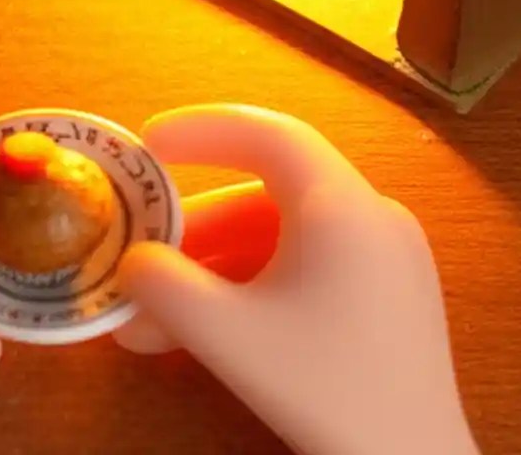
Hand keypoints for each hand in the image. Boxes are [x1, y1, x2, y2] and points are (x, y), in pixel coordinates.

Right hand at [113, 105, 477, 454]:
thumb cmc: (327, 391)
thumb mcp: (228, 337)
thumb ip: (165, 288)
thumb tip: (132, 262)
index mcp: (344, 208)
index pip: (269, 134)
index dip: (202, 129)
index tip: (148, 144)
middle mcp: (372, 220)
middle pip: (266, 195)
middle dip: (193, 230)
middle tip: (140, 258)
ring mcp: (387, 262)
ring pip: (281, 241)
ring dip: (214, 272)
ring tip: (154, 322)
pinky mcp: (387, 302)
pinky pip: (307, 271)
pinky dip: (252, 290)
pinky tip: (205, 335)